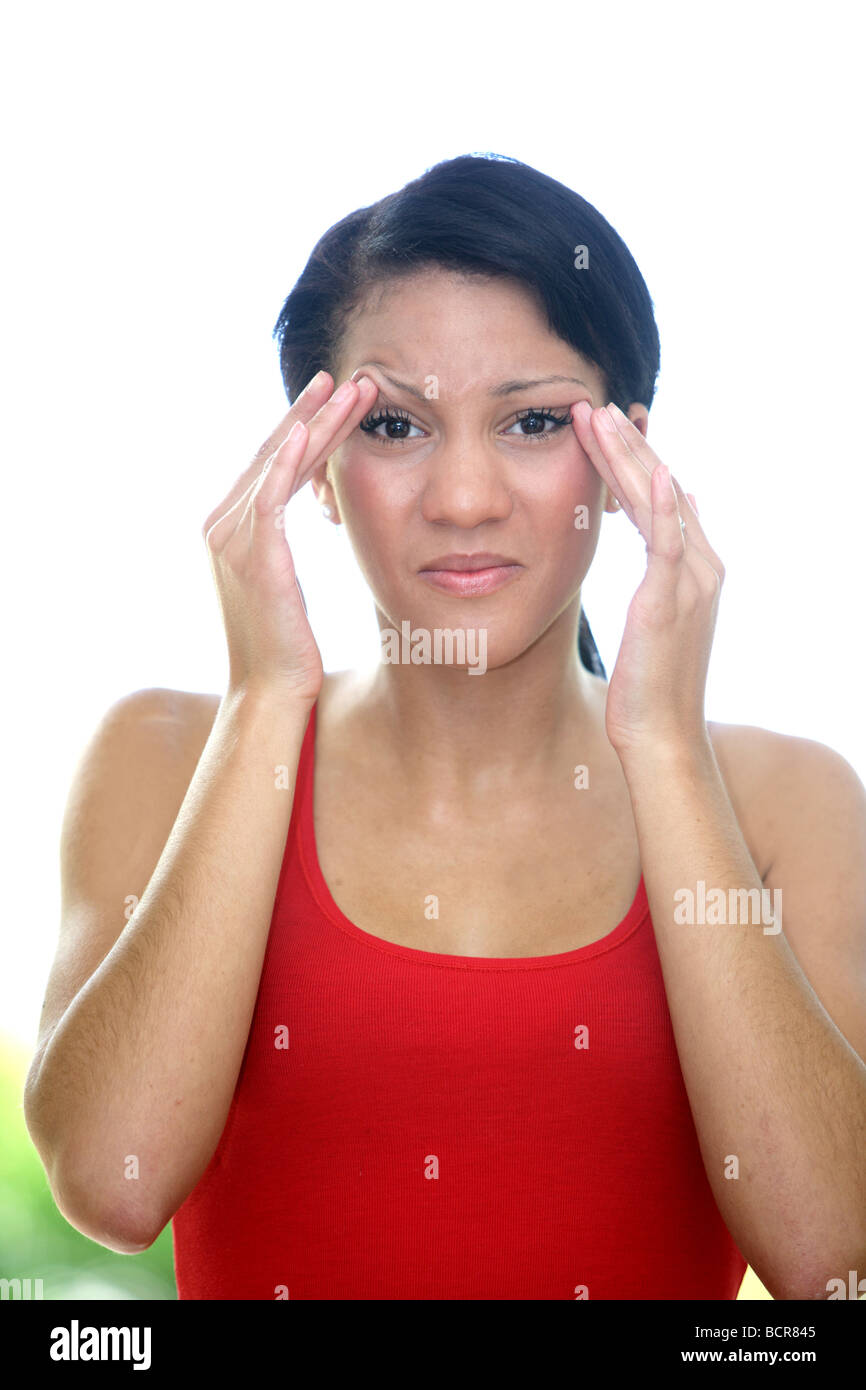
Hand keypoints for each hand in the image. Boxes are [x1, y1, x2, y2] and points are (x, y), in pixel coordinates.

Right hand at [202, 371, 376, 704]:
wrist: (269, 691)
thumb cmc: (284, 646)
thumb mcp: (282, 585)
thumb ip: (281, 545)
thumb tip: (309, 518)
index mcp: (225, 529)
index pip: (270, 464)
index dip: (306, 428)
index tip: (340, 399)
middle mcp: (218, 525)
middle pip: (273, 453)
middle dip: (314, 412)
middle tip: (351, 377)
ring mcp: (229, 538)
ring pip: (277, 463)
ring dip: (316, 423)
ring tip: (352, 390)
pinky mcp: (252, 555)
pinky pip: (269, 495)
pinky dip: (288, 459)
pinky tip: (311, 427)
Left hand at [570, 400, 724, 760]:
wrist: (662, 736)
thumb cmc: (647, 689)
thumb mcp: (652, 620)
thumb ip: (659, 572)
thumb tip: (663, 527)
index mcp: (693, 569)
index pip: (659, 500)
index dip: (631, 461)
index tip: (602, 428)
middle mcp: (701, 566)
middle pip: (660, 489)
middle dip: (628, 445)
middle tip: (596, 405)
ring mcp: (691, 581)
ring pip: (659, 503)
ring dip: (631, 457)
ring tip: (601, 417)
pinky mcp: (671, 599)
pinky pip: (668, 543)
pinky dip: (663, 506)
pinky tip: (653, 473)